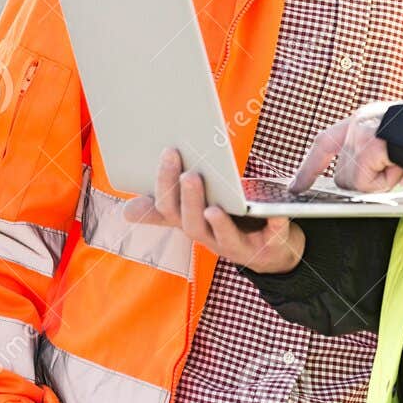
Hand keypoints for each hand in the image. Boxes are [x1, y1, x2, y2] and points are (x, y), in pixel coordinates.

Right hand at [121, 148, 303, 273]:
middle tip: (190, 174)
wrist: (273, 250)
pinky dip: (275, 225)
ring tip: (214, 207)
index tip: (169, 152)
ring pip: (224, 240)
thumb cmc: (231, 222)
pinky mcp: (270, 247)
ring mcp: (240, 247)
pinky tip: (276, 214)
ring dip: (219, 224)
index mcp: (193, 225)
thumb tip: (126, 211)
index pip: (170, 210)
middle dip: (189, 200)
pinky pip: (272, 237)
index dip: (166, 185)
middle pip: (193, 226)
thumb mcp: (197, 214)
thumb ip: (166, 211)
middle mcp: (212, 240)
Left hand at [290, 102, 402, 193]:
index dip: (310, 167)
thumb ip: (391, 164)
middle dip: (364, 183)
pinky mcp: (366, 150)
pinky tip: (400, 167)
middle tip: (391, 170)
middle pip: (342, 175)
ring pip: (355, 184)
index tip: (296, 186)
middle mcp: (356, 124)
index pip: (324, 143)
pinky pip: (367, 184)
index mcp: (363, 119)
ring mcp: (359, 137)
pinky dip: (386, 183)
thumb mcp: (400, 146)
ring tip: (401, 165)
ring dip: (379, 183)